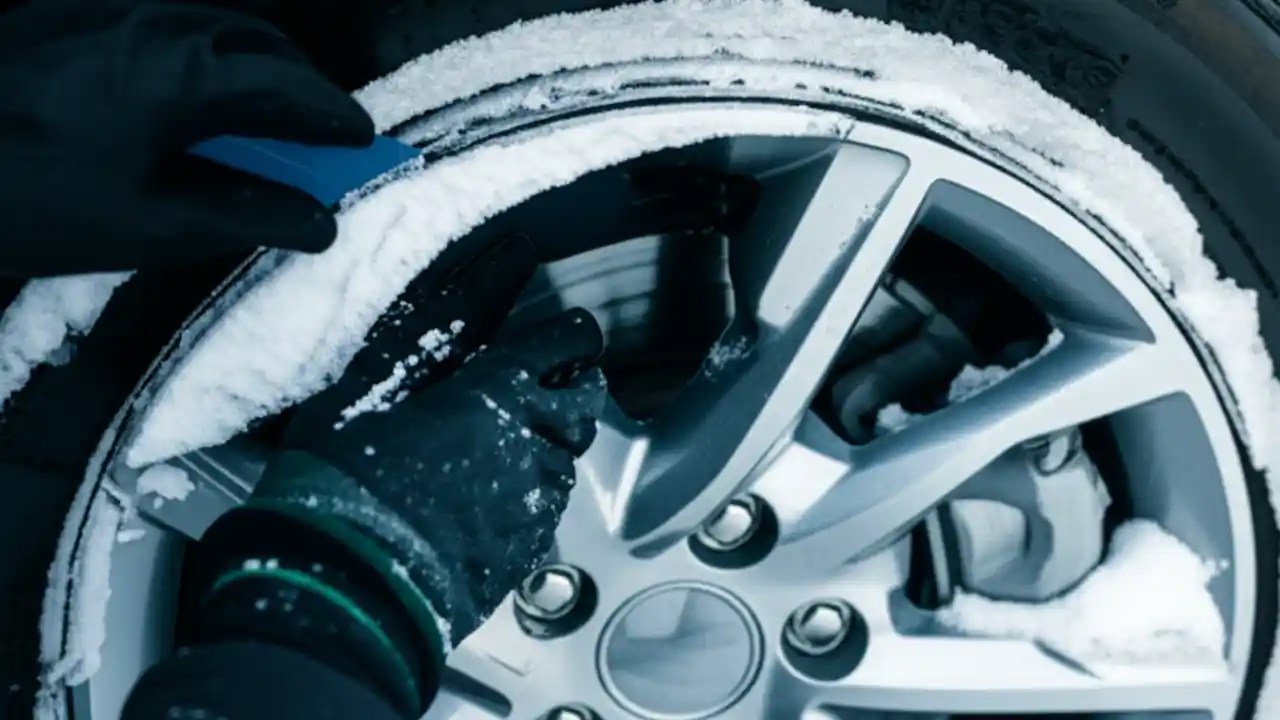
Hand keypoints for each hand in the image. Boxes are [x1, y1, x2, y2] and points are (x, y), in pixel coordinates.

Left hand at [0, 2, 372, 275]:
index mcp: (190, 74)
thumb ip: (247, 218)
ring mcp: (111, 12)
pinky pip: (163, 29)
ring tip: (256, 127)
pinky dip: (199, 62)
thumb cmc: (30, 198)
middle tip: (315, 141)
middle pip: (260, 46)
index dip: (335, 120)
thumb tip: (318, 224)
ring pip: (212, 30)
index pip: (294, 90)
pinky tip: (182, 106)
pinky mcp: (69, 17)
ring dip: (251, 72)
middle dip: (299, 90)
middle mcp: (160, 25)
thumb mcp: (151, 227)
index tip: (361, 144)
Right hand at [256, 236, 607, 642]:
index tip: (570, 333)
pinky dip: (530, 496)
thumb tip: (450, 298)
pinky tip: (491, 502)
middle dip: (573, 387)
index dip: (572, 334)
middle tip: (549, 385)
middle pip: (585, 400)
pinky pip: (547, 509)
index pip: (568, 341)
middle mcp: (535, 439)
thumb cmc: (343, 481)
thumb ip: (417, 341)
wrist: (350, 586)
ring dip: (548, 444)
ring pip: (567, 456)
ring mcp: (538, 498)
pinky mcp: (528, 548)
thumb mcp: (365, 387)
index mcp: (500, 388)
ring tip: (505, 450)